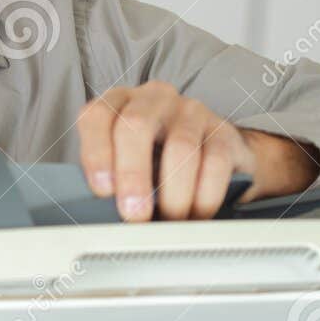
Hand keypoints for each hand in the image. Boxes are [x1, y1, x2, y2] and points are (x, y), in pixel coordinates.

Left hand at [76, 81, 319, 221]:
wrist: (210, 154)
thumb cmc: (156, 161)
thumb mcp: (124, 165)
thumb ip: (112, 180)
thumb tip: (105, 213)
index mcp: (119, 104)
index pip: (98, 115)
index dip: (97, 153)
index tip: (103, 190)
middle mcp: (153, 100)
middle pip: (136, 125)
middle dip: (133, 175)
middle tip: (135, 214)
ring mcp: (190, 111)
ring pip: (180, 147)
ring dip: (173, 193)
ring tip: (169, 220)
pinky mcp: (222, 131)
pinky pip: (215, 162)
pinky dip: (204, 195)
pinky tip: (197, 214)